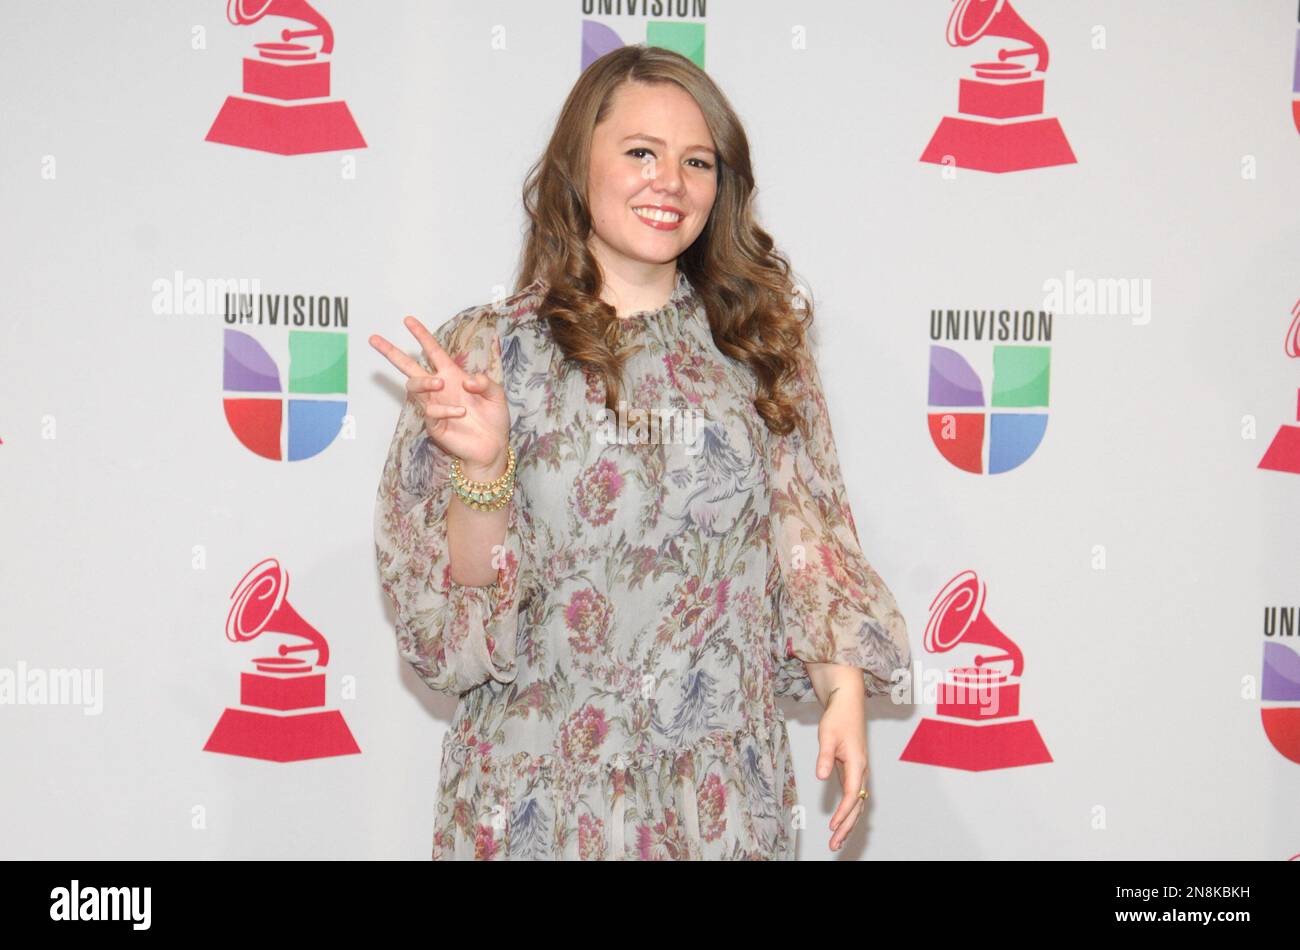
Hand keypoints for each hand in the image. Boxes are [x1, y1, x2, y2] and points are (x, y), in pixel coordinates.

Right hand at [368, 318, 510, 478]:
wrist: (493, 446)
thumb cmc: (493, 418)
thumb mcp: (496, 395)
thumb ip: (485, 383)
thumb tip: (468, 379)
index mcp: (452, 376)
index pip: (433, 351)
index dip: (422, 335)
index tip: (408, 320)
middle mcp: (439, 388)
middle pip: (409, 367)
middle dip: (391, 352)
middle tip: (375, 339)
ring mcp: (434, 405)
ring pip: (414, 386)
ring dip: (424, 381)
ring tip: (439, 382)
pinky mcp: (434, 424)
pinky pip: (431, 411)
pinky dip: (446, 409)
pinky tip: (460, 412)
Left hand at [816, 687, 868, 852]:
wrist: (847, 704)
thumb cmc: (838, 718)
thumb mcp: (828, 736)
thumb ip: (824, 757)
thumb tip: (821, 776)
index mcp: (858, 764)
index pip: (852, 795)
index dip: (843, 812)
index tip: (832, 826)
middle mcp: (861, 771)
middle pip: (857, 806)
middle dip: (846, 827)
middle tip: (834, 844)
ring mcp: (858, 773)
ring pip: (857, 804)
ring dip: (848, 823)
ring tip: (836, 841)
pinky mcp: (853, 772)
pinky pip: (853, 797)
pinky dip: (848, 812)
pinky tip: (840, 823)